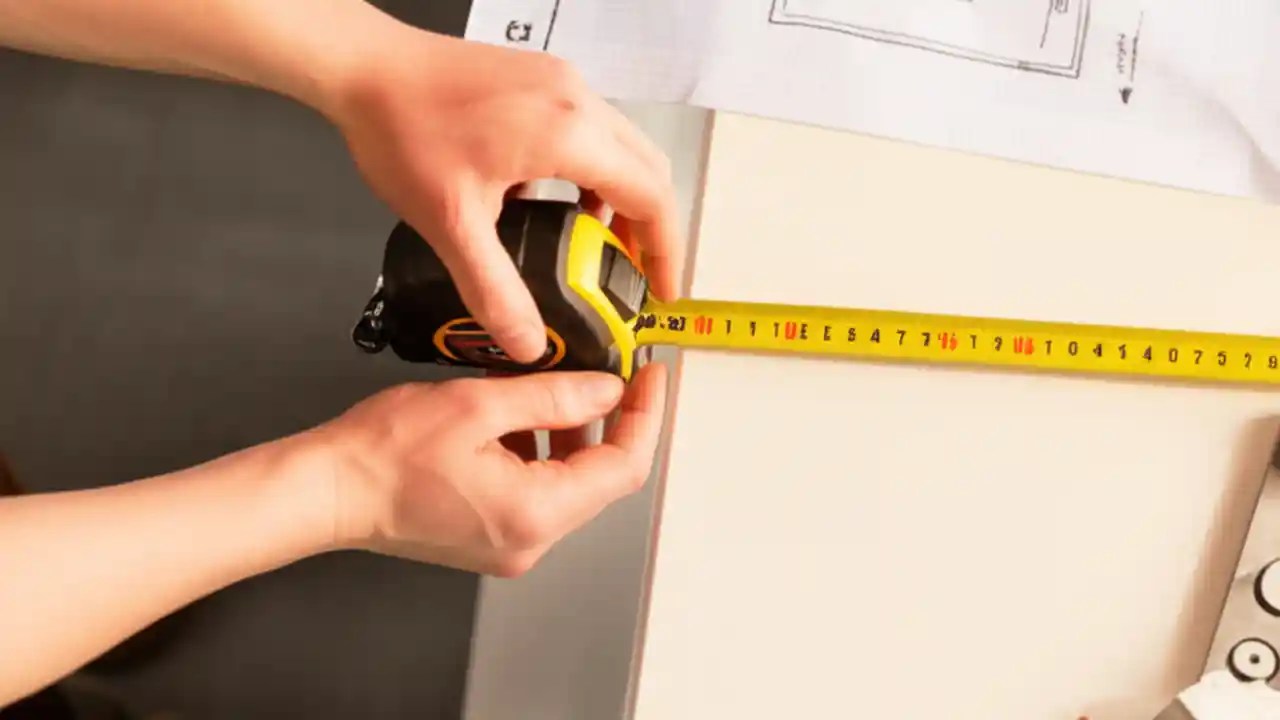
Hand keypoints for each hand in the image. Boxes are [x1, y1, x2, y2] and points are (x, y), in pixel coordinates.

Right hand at [312, 363, 666, 576]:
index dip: (645, 417)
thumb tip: (605, 390)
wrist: (328, 490)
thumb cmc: (382, 456)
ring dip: (570, 432)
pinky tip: (518, 413)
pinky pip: (536, 490)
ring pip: (568, 482)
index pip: (623, 467)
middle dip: (610, 422)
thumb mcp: (481, 404)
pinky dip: (539, 449)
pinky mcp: (489, 535)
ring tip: (553, 384)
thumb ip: (554, 395)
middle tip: (610, 372)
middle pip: (600, 478)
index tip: (650, 377)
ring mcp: (509, 543)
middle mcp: (529, 539)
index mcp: (536, 513)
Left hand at [324, 27, 683, 362]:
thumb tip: (526, 341)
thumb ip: (495, 290)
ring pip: (622, 147)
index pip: (651, 196)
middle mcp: (577, 100)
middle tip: (633, 275)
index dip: (666, 250)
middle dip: (651, 228)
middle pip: (648, 169)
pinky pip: (591, 129)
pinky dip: (594, 171)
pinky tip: (557, 202)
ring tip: (596, 246)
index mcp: (569, 133)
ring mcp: (562, 83)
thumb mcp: (451, 223)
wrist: (365, 66)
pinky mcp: (542, 79)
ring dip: (622, 198)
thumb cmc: (402, 127)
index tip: (662, 289)